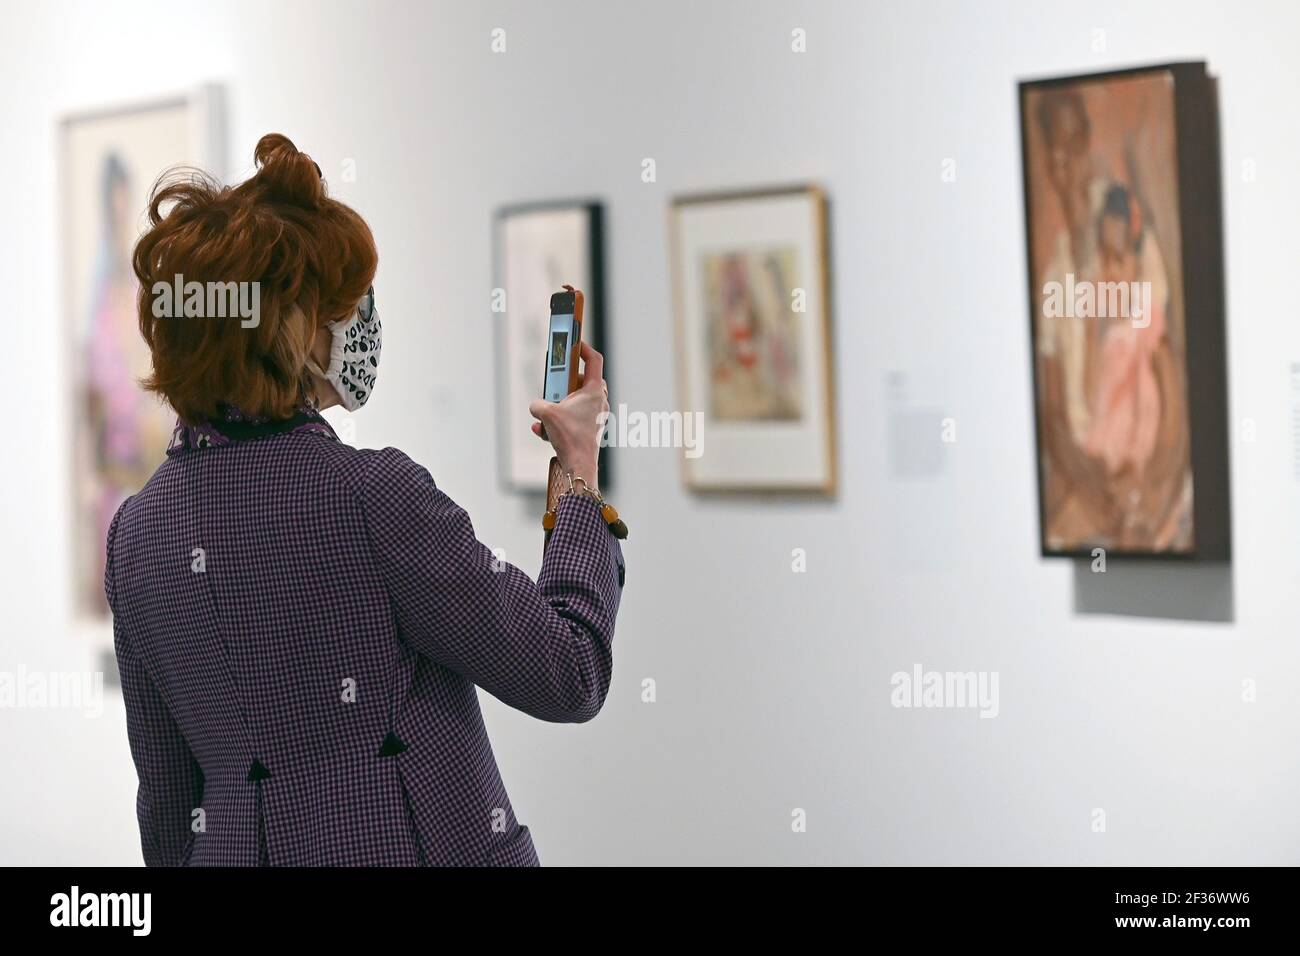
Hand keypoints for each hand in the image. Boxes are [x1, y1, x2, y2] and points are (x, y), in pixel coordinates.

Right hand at [529, 342, 607, 486]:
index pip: (594, 360)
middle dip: (564, 383)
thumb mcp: (547, 414)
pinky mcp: (589, 428)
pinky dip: (557, 423)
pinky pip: (571, 418)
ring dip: (557, 406)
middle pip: (582, 381)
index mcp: (595, 390)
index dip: (583, 348)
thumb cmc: (570, 437)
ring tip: (545, 416)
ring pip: (574, 401)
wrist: (579, 465)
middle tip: (554, 384)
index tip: (573, 342)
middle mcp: (599, 401)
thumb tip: (536, 406)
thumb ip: (538, 404)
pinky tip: (543, 431)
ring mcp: (595, 415)